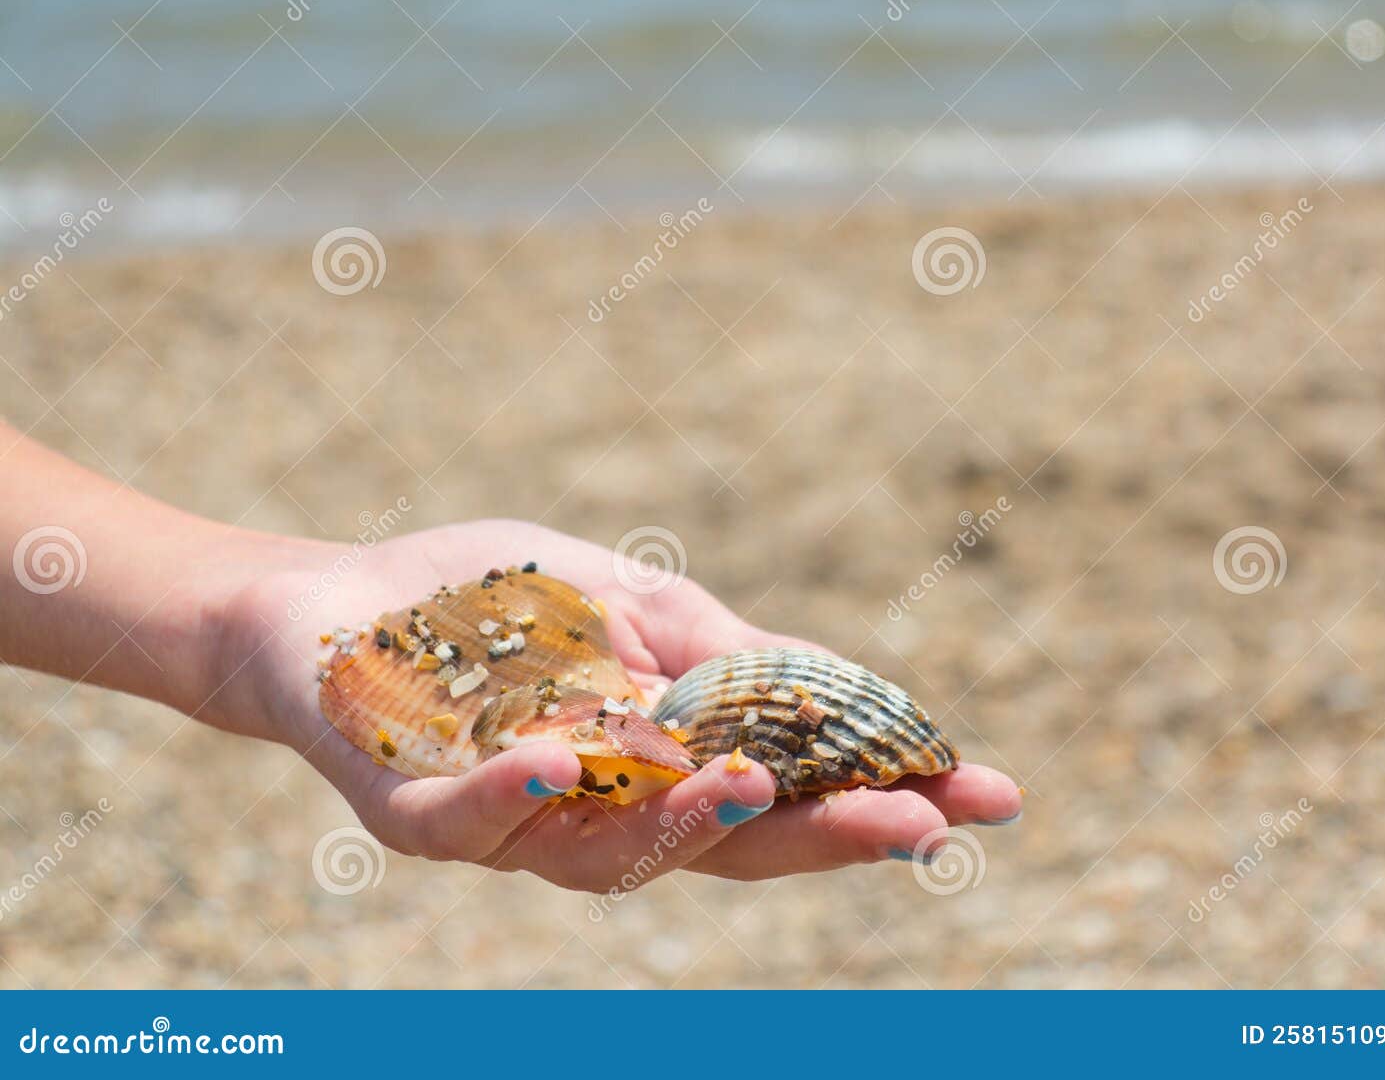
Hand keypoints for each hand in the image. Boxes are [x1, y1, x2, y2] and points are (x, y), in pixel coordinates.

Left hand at [217, 519, 1021, 892]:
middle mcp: (599, 813)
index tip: (989, 793)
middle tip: (916, 823)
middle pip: (723, 848)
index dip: (883, 796)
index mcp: (658, 765)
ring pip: (608, 854)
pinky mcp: (413, 809)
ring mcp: (508, 821)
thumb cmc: (488, 602)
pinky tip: (568, 753)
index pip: (789, 794)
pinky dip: (518, 792)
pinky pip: (468, 824)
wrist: (324, 605)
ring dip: (686, 820)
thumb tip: (844, 682)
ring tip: (757, 783)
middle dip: (819, 836)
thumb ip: (721, 650)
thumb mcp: (631, 604)